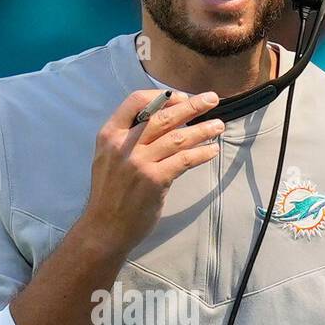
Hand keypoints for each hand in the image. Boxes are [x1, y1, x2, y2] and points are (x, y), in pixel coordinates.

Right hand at [83, 89, 224, 253]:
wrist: (105, 227)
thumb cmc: (110, 193)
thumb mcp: (108, 157)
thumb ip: (128, 137)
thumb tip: (163, 120)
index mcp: (109, 134)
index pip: (135, 101)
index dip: (161, 97)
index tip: (180, 98)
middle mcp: (124, 145)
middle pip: (163, 116)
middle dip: (192, 106)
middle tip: (212, 99)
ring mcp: (139, 162)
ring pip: (178, 137)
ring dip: (203, 129)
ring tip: (219, 126)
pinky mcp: (155, 180)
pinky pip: (184, 160)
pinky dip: (201, 153)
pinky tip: (212, 150)